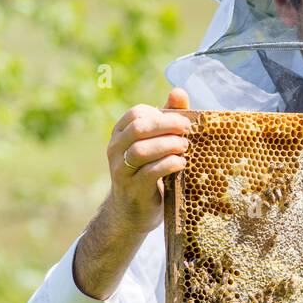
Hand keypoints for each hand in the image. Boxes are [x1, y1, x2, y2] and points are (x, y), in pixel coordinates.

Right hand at [104, 88, 191, 232]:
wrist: (133, 211)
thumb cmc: (149, 170)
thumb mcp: (157, 143)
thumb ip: (168, 118)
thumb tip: (178, 91)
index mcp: (120, 134)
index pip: (136, 113)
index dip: (162, 114)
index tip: (183, 121)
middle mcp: (115, 150)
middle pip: (138, 129)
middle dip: (167, 126)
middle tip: (187, 130)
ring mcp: (121, 171)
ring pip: (141, 150)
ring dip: (168, 145)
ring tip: (185, 147)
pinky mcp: (132, 189)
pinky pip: (149, 172)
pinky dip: (169, 164)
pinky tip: (181, 163)